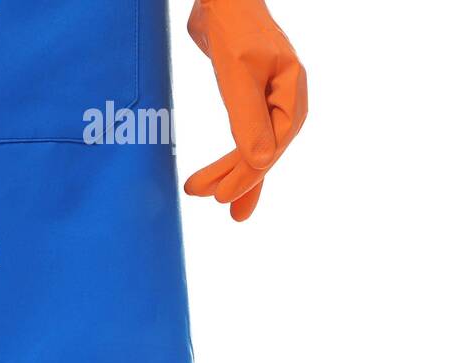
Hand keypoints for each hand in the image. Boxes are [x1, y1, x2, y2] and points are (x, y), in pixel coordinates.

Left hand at [185, 0, 307, 221]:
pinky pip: (247, 133)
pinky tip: (225, 170)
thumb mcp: (237, 75)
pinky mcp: (251, 94)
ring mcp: (270, 94)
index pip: (274, 143)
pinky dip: (236, 154)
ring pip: (255, 143)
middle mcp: (285, 94)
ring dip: (232, 170)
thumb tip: (262, 161)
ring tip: (205, 193)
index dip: (249, 174)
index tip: (222, 197)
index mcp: (291, 88)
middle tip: (213, 201)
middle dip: (237, 176)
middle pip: (265, 147)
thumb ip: (248, 119)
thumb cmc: (232, 28)